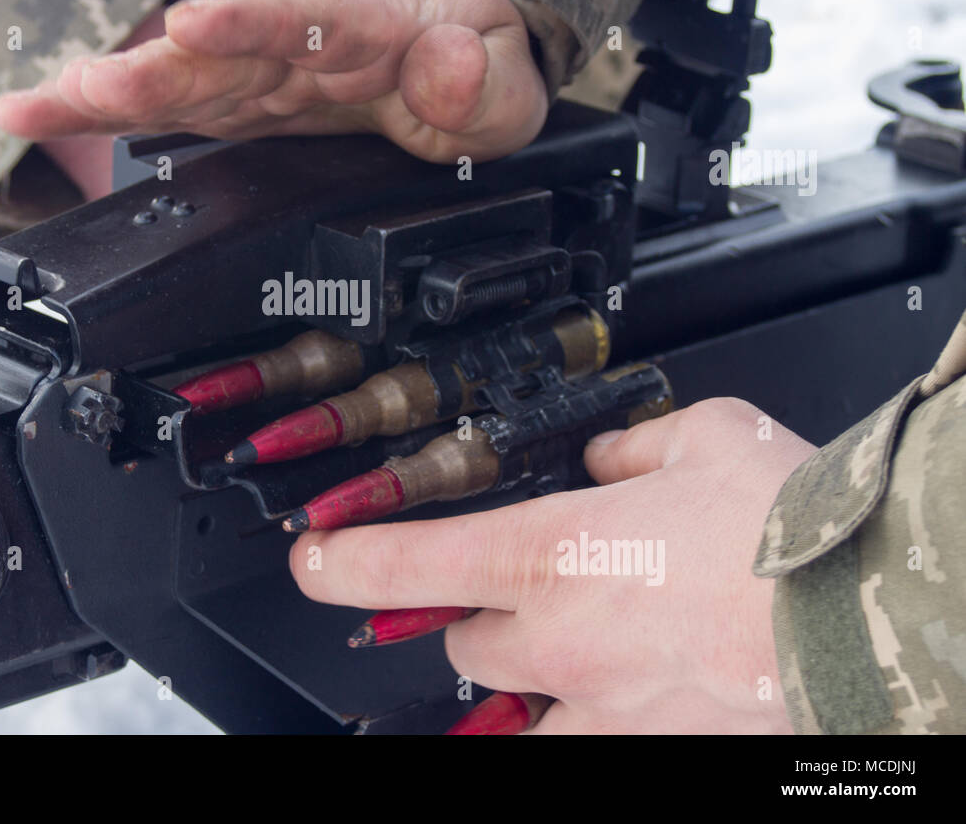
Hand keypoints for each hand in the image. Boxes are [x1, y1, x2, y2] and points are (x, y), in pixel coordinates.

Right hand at [0, 0, 547, 167]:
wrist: (447, 44)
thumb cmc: (472, 59)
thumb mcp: (507, 82)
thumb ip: (485, 84)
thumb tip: (446, 68)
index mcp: (369, 24)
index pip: (306, 18)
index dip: (250, 24)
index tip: (195, 27)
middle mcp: (298, 41)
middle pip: (220, 54)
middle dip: (153, 71)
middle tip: (88, 88)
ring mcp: (260, 70)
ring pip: (177, 78)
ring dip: (109, 94)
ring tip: (35, 107)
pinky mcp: (235, 98)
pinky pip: (167, 105)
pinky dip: (101, 112)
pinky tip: (34, 112)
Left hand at [289, 398, 817, 732]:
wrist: (874, 614)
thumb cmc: (790, 529)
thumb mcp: (702, 439)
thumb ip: (634, 449)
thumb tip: (612, 461)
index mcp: (552, 553)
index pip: (411, 560)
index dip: (345, 560)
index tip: (312, 559)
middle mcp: (559, 641)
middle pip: (465, 641)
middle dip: (477, 615)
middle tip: (521, 589)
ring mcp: (601, 706)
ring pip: (512, 700)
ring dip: (523, 672)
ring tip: (572, 644)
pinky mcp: (650, 748)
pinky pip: (582, 744)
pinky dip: (583, 719)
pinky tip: (623, 691)